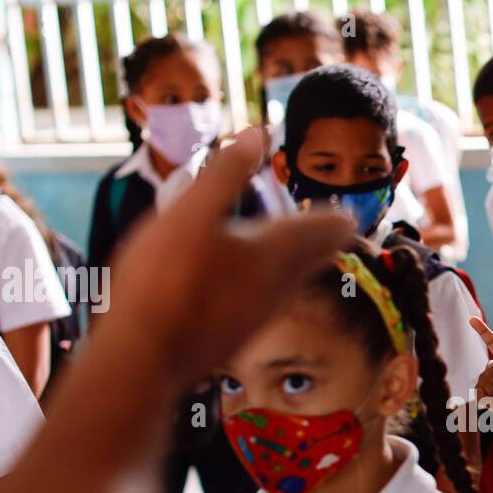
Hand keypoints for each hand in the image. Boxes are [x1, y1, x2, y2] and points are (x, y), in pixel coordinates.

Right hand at [105, 127, 353, 381]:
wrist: (144, 358)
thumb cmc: (163, 281)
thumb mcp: (190, 213)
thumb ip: (225, 173)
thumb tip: (256, 133)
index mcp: (268, 255)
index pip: (311, 232)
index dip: (329, 220)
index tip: (349, 216)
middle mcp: (271, 290)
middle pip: (307, 261)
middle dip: (323, 243)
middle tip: (340, 233)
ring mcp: (252, 319)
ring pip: (286, 286)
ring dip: (299, 267)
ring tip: (304, 256)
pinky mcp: (230, 340)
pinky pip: (262, 306)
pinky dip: (270, 290)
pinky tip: (254, 294)